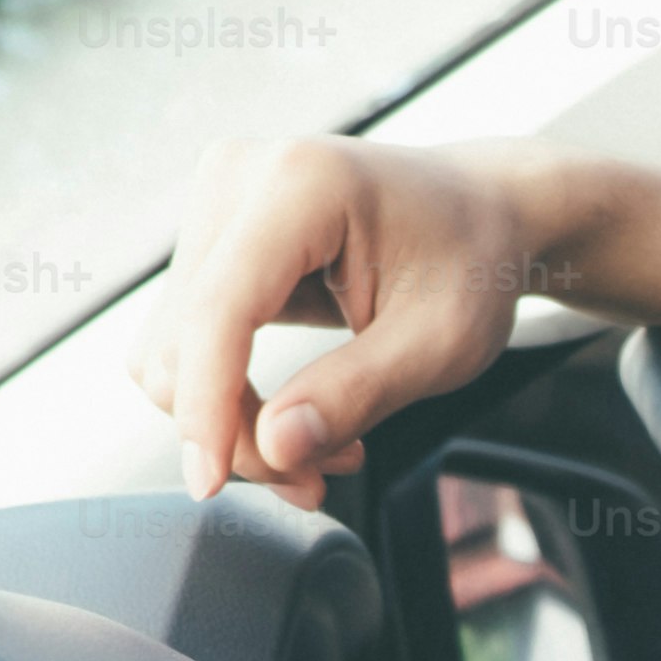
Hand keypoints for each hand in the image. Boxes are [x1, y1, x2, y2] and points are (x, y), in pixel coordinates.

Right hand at [134, 136, 549, 509]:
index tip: (210, 484)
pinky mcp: (214, 233)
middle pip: (185, 340)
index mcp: (301, 184)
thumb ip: (356, 394)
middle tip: (318, 478)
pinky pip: (191, 337)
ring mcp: (219, 200)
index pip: (219, 312)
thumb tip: (274, 447)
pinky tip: (298, 412)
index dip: (207, 406)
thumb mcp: (440, 344)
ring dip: (235, 418)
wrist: (483, 211)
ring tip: (324, 448)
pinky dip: (232, 392)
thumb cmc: (473, 263)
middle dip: (238, 428)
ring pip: (177, 348)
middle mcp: (241, 176)